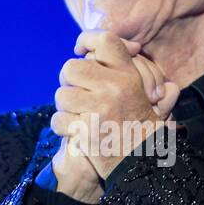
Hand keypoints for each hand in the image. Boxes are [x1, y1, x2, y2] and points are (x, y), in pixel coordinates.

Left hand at [52, 30, 180, 181]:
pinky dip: (63, 128)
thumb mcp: (145, 94)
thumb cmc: (141, 128)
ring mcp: (100, 108)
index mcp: (128, 76)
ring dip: (65, 108)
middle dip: (68, 81)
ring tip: (79, 116)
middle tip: (77, 94)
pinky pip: (58, 120)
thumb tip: (119, 46)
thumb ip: (130, 70)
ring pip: (61, 95)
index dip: (87, 39)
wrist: (143, 165)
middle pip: (71, 67)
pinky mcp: (86, 130)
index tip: (79, 49)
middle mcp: (115, 88)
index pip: (105, 40)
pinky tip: (76, 133)